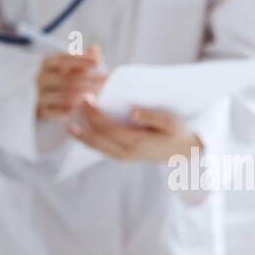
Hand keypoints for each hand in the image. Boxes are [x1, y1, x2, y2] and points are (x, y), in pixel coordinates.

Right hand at [34, 47, 104, 120]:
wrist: (54, 101)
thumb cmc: (70, 78)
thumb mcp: (77, 66)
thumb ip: (85, 57)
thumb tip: (94, 48)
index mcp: (48, 63)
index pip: (63, 59)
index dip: (80, 60)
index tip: (97, 62)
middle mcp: (41, 78)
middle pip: (66, 79)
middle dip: (88, 81)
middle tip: (104, 83)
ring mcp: (41, 95)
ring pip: (63, 97)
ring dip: (83, 97)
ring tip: (98, 97)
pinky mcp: (43, 111)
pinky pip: (59, 112)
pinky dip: (72, 111)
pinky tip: (84, 109)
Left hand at [67, 102, 201, 162]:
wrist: (185, 151)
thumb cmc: (178, 131)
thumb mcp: (171, 122)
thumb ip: (152, 116)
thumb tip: (133, 111)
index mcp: (137, 142)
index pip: (107, 128)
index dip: (94, 114)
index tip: (86, 98)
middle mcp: (127, 152)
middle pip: (97, 137)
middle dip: (85, 119)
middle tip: (77, 100)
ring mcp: (123, 156)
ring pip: (95, 146)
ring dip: (81, 133)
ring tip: (69, 117)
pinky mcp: (122, 156)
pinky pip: (99, 149)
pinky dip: (86, 140)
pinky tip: (76, 130)